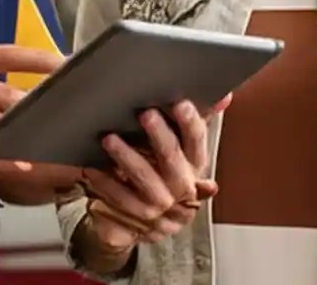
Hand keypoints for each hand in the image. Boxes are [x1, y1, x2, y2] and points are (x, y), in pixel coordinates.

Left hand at [81, 96, 230, 245]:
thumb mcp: (178, 148)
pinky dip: (105, 182)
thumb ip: (193, 122)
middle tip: (146, 115)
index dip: (191, 123)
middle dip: (161, 137)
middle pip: (174, 160)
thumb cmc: (158, 174)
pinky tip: (91, 166)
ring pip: (146, 181)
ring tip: (109, 139)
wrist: (137, 222)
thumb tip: (224, 95)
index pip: (198, 142)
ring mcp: (160, 205)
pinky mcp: (137, 217)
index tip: (180, 104)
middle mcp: (181, 186)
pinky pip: (120, 198)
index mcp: (193, 165)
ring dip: (128, 158)